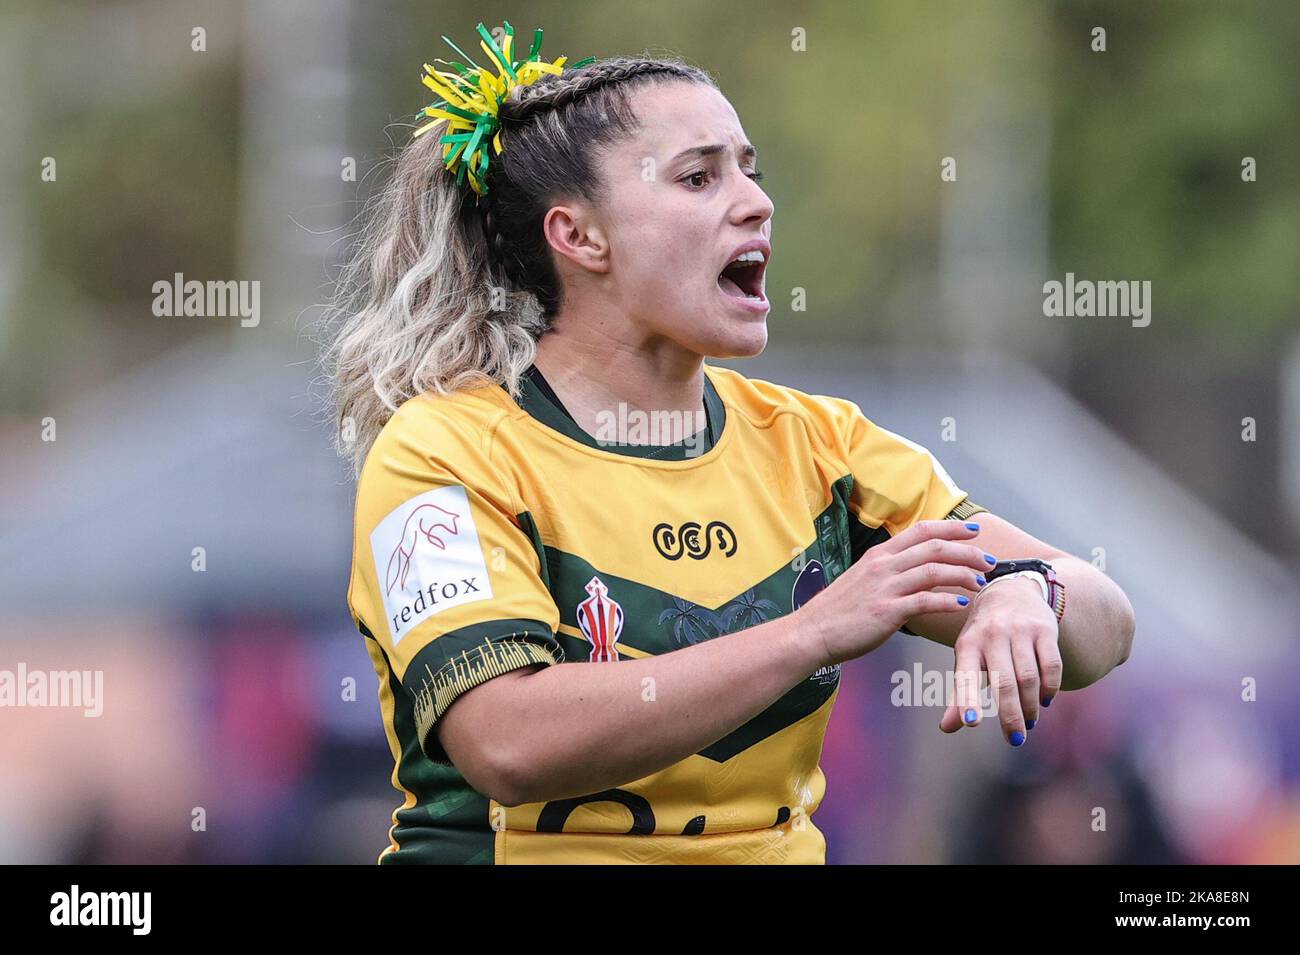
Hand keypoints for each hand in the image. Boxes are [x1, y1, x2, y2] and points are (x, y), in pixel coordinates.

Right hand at [800, 519, 993, 667]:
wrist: (812, 631)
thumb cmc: (838, 610)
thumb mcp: (862, 578)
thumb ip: (888, 570)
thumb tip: (914, 569)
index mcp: (879, 555)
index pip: (922, 531)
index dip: (951, 528)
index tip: (973, 531)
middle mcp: (883, 566)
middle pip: (935, 548)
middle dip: (967, 552)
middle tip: (988, 561)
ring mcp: (885, 588)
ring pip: (934, 571)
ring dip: (963, 575)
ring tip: (980, 583)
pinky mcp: (886, 612)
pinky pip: (924, 601)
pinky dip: (946, 601)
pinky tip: (960, 604)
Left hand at [939, 576, 1062, 744]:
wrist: (1009, 593)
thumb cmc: (984, 636)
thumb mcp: (967, 657)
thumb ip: (960, 693)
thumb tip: (948, 728)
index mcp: (967, 644)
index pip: (966, 675)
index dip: (967, 698)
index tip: (970, 722)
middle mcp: (992, 635)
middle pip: (1004, 683)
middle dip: (1010, 715)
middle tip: (1015, 739)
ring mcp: (1019, 630)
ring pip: (1028, 677)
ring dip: (1030, 705)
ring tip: (1029, 722)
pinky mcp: (1044, 629)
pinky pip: (1051, 665)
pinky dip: (1050, 687)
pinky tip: (1045, 701)